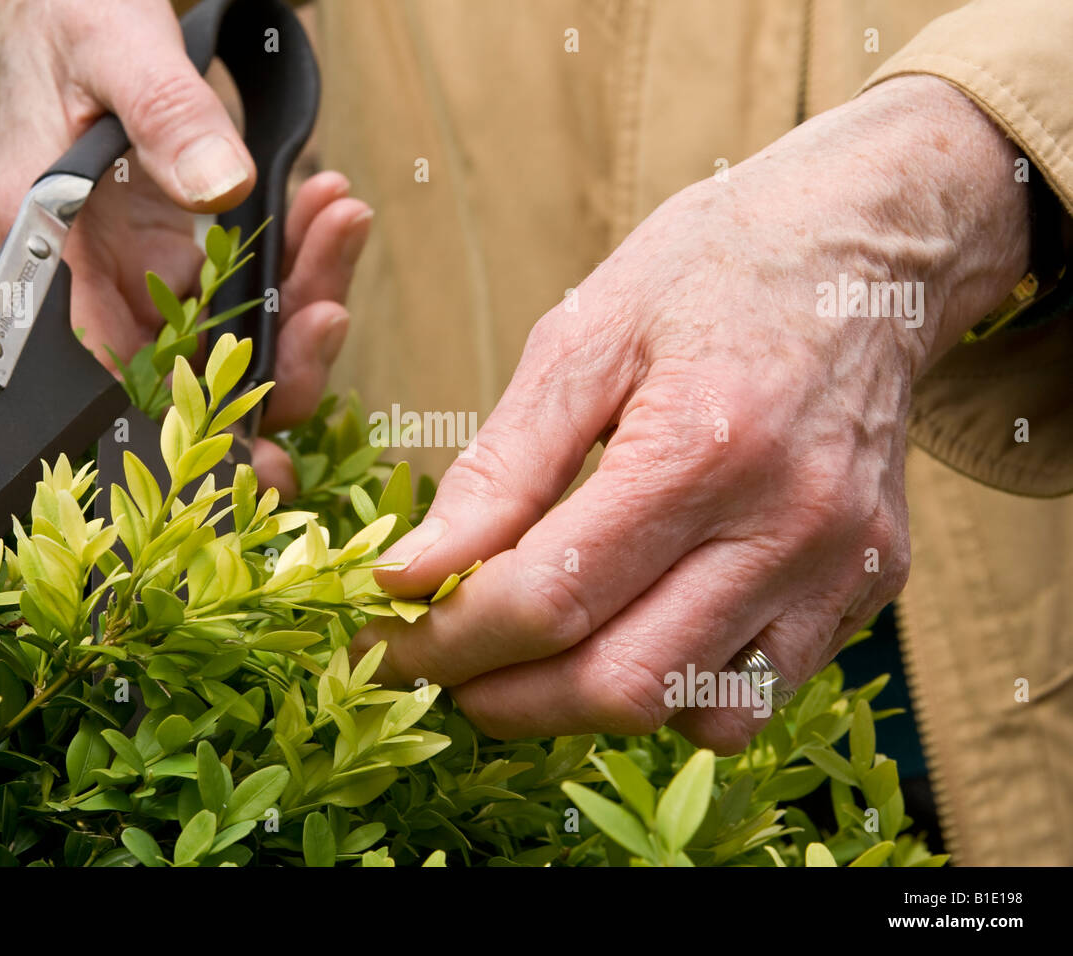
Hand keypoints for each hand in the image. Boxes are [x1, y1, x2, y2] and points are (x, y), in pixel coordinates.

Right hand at [0, 0, 371, 492]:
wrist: (58, 1)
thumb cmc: (62, 17)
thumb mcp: (113, 48)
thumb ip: (165, 116)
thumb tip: (224, 188)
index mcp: (56, 255)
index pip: (119, 376)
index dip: (191, 431)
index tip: (264, 453)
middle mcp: (102, 279)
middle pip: (197, 370)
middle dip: (276, 358)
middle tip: (329, 311)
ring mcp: (148, 267)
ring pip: (240, 329)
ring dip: (304, 292)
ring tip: (339, 216)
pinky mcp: (186, 245)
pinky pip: (256, 275)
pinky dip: (301, 251)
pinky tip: (327, 204)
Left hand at [353, 76, 1028, 751]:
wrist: (869, 246)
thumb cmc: (710, 271)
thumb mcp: (582, 340)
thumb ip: (499, 470)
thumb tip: (412, 576)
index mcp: (701, 445)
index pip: (552, 599)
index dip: (451, 643)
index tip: (389, 647)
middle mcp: (788, 525)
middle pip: (620, 685)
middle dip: (505, 699)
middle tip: (443, 670)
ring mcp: (842, 568)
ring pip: (693, 716)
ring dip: (586, 710)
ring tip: (529, 659)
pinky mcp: (869, 588)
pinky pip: (755, 697)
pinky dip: (674, 695)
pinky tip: (632, 634)